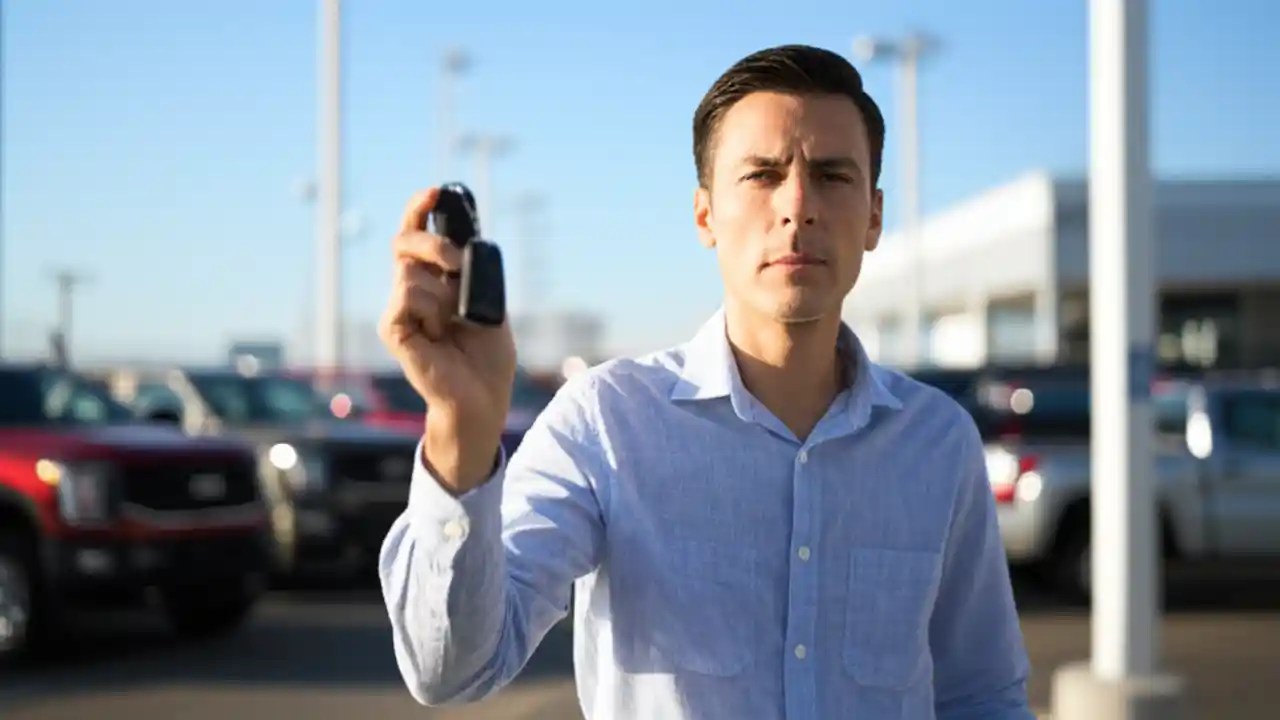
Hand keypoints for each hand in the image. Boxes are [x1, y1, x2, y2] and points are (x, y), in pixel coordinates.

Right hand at [378, 188, 516, 492]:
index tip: (435, 191)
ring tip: (454, 324)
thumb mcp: (488, 300)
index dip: (421, 210)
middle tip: (461, 266)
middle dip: (436, 245)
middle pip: (406, 242)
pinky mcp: (392, 329)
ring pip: (411, 272)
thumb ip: (474, 269)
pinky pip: (407, 295)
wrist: (482, 397)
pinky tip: (439, 334)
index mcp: (433, 281)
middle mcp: (410, 291)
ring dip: (444, 293)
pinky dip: (432, 310)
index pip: (416, 235)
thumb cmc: (486, 356)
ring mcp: (398, 310)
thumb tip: (465, 235)